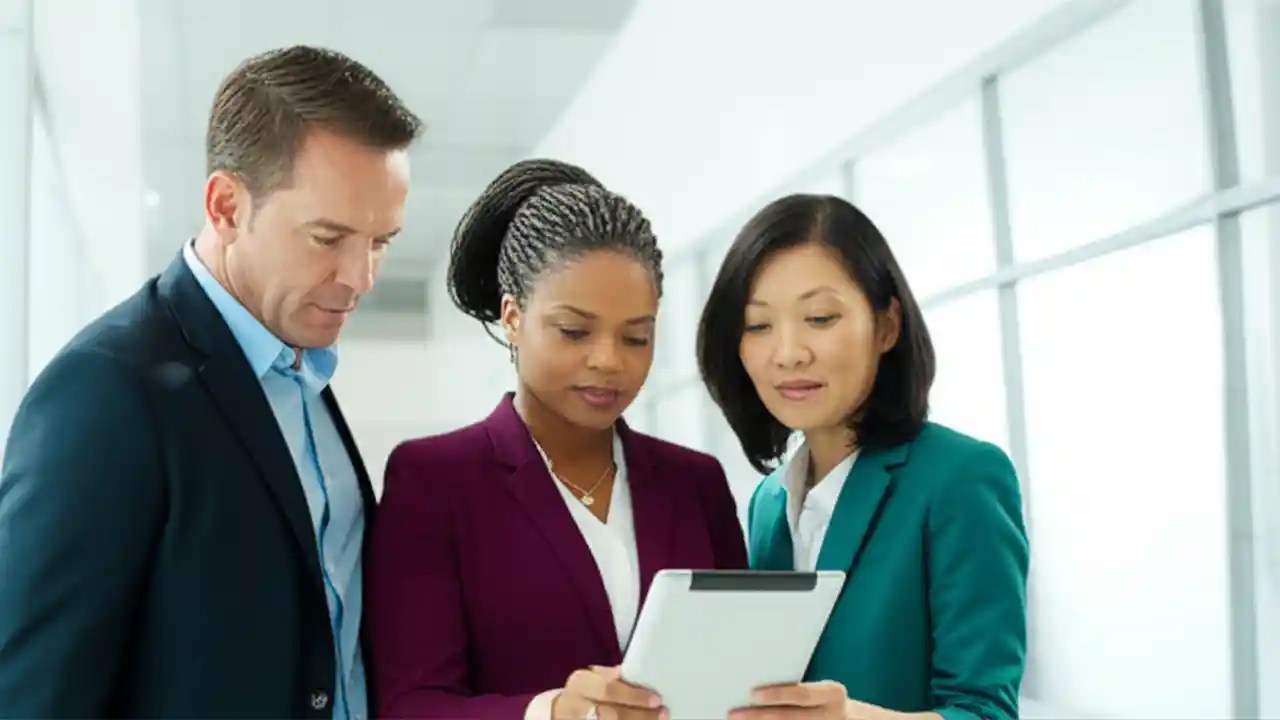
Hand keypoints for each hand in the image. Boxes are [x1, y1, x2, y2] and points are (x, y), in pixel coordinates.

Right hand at [552, 665, 666, 719]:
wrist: (556, 715)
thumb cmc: (583, 694)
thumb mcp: (592, 678)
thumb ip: (611, 677)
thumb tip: (629, 673)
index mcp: (580, 683)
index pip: (607, 689)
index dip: (633, 696)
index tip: (656, 699)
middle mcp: (575, 705)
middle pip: (611, 715)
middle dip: (640, 716)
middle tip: (662, 714)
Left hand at [729, 681, 871, 719]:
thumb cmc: (824, 699)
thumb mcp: (821, 690)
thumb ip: (796, 687)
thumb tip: (754, 688)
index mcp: (833, 694)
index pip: (803, 694)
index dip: (778, 694)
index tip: (752, 693)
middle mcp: (831, 715)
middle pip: (791, 717)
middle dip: (759, 716)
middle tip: (732, 713)